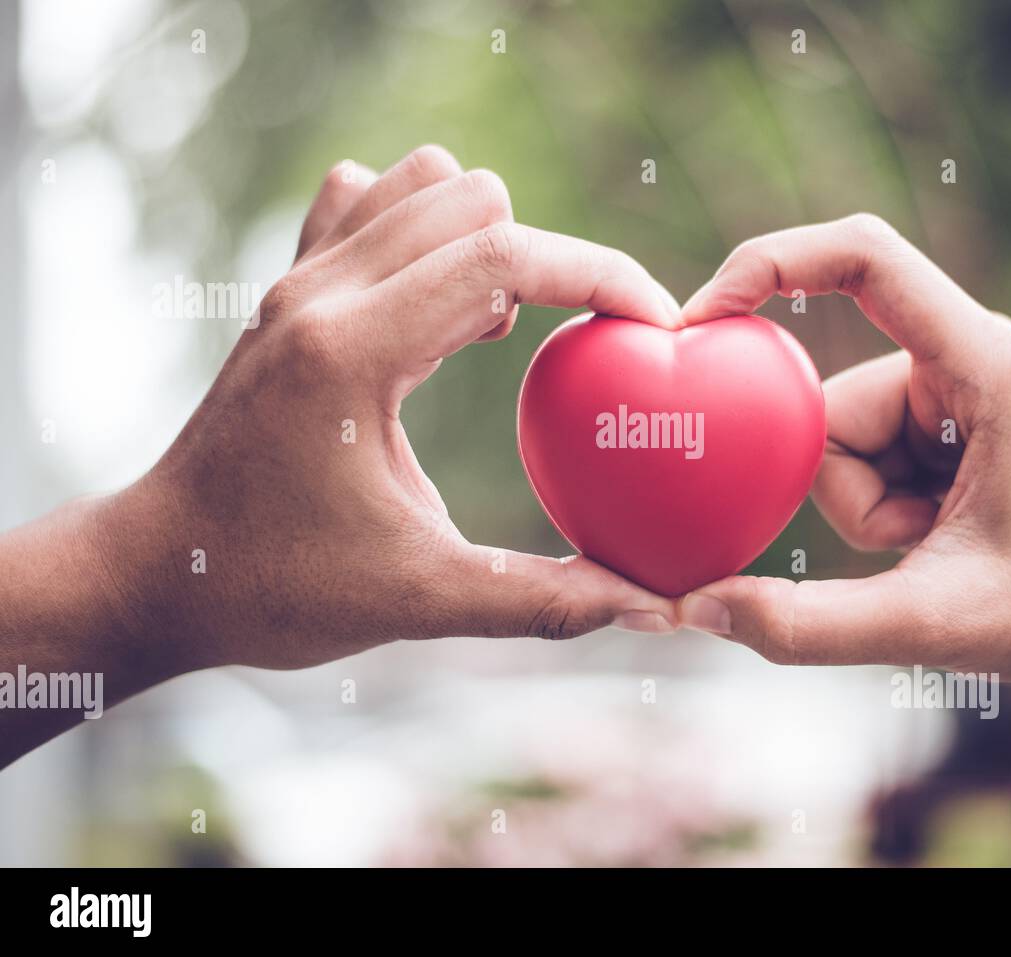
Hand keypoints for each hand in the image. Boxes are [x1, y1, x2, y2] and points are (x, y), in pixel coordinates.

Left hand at [96, 146, 681, 671]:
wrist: (158, 572)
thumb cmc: (275, 588)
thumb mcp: (420, 601)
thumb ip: (542, 601)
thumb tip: (650, 607)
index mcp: (350, 353)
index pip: (503, 257)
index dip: (601, 276)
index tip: (654, 324)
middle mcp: (317, 293)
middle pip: (470, 196)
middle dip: (547, 256)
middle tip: (566, 347)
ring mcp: (295, 281)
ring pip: (419, 180)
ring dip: (483, 234)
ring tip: (493, 330)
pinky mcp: (287, 289)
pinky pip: (368, 202)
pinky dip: (424, 232)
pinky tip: (432, 312)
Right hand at [675, 215, 1010, 778]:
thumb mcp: (931, 624)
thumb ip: (807, 625)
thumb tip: (695, 608)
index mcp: (984, 362)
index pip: (864, 258)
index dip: (770, 262)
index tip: (701, 317)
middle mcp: (964, 358)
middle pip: (828, 400)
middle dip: (846, 493)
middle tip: (915, 545)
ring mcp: (949, 392)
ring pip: (836, 439)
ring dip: (865, 511)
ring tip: (935, 547)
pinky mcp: (939, 427)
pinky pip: (858, 459)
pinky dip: (876, 512)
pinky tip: (934, 540)